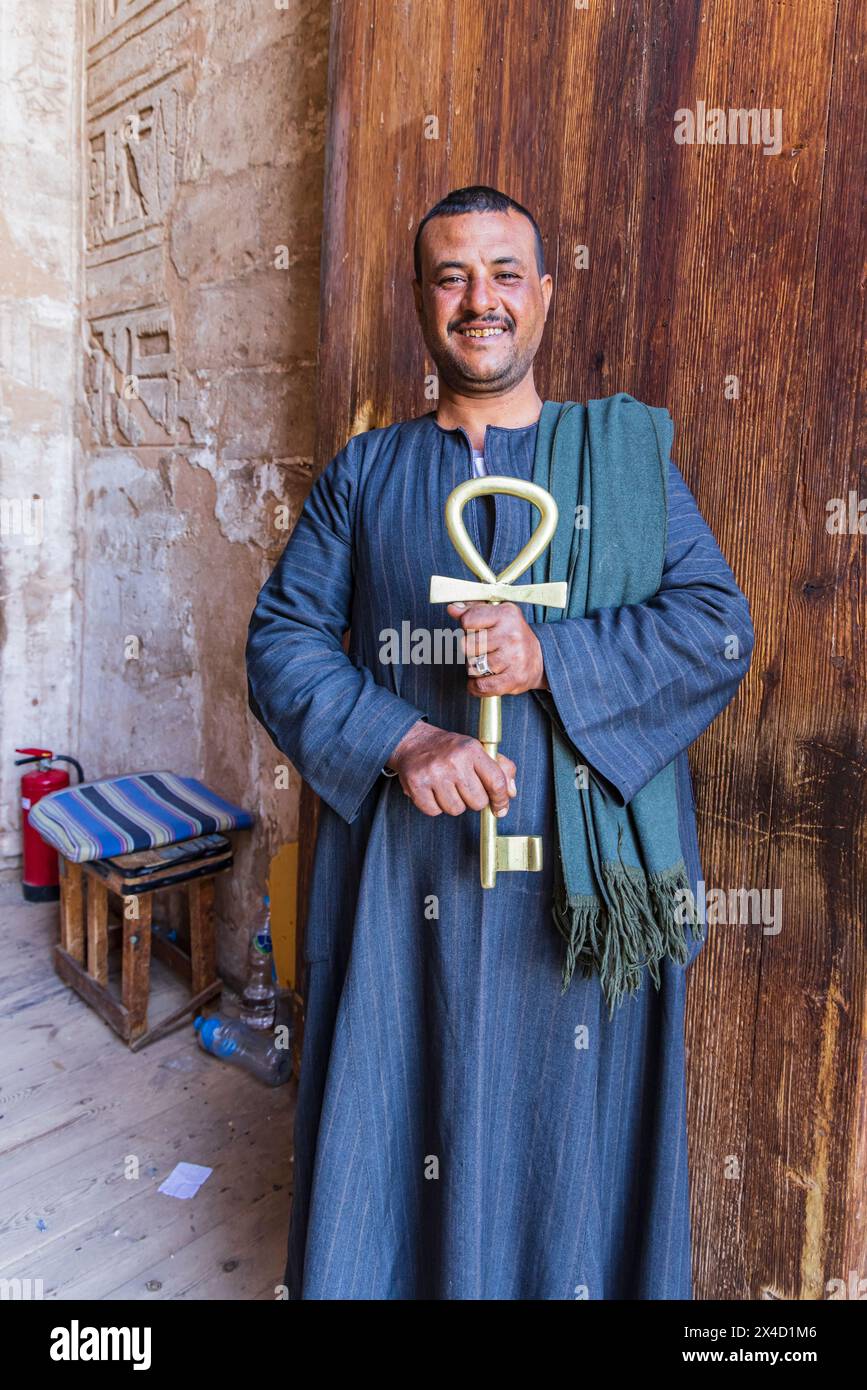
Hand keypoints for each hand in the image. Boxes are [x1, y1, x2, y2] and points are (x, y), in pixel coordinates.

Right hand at [386, 720, 517, 817]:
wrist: (412, 742)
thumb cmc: (448, 749)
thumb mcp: (477, 750)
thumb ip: (500, 769)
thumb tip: (511, 792)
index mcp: (471, 749)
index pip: (496, 782)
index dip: (501, 799)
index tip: (500, 808)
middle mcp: (453, 761)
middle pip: (477, 802)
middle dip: (474, 801)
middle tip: (465, 788)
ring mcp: (433, 773)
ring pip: (456, 810)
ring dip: (454, 804)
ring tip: (447, 788)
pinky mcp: (416, 785)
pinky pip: (434, 812)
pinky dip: (435, 807)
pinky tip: (433, 792)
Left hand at [447, 601, 548, 695]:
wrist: (541, 659)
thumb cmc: (512, 635)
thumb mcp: (496, 616)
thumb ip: (472, 611)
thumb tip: (452, 609)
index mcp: (506, 614)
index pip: (468, 620)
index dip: (466, 627)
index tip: (473, 630)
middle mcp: (511, 635)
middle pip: (467, 645)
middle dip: (468, 650)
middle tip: (479, 650)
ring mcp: (514, 657)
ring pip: (473, 667)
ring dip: (473, 669)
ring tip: (484, 664)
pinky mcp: (515, 678)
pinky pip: (483, 685)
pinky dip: (476, 686)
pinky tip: (478, 681)